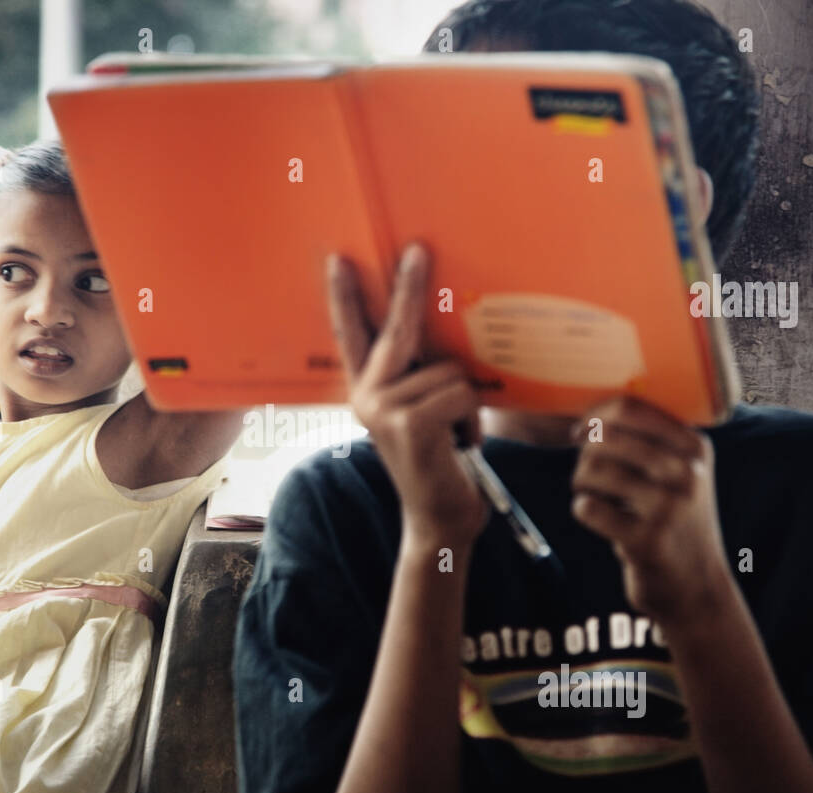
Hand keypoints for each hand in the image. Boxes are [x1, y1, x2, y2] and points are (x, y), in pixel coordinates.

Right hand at [326, 242, 487, 544]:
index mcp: (366, 391)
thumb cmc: (438, 462)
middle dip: (408, 288)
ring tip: (457, 434)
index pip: (352, 336)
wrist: (436, 521)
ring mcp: (384, 409)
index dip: (345, 297)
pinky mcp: (409, 423)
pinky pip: (461, 392)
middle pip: (394, 330)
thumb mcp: (420, 417)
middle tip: (419, 250)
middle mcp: (366, 397)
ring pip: (448, 370)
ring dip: (466, 401)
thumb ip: (418, 380)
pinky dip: (473, 419)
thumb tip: (445, 338)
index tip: (339, 260)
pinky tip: (462, 445)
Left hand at [569, 396, 732, 624]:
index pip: (629, 408)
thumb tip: (587, 414)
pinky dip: (584, 510)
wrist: (695, 586)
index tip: (582, 432)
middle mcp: (687, 473)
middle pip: (605, 437)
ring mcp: (669, 508)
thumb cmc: (673, 520)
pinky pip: (588, 508)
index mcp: (694, 447)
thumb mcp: (679, 473)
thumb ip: (646, 439)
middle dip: (585, 453)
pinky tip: (600, 519)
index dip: (594, 416)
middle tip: (590, 474)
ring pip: (593, 470)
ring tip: (596, 497)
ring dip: (581, 483)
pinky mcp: (647, 540)